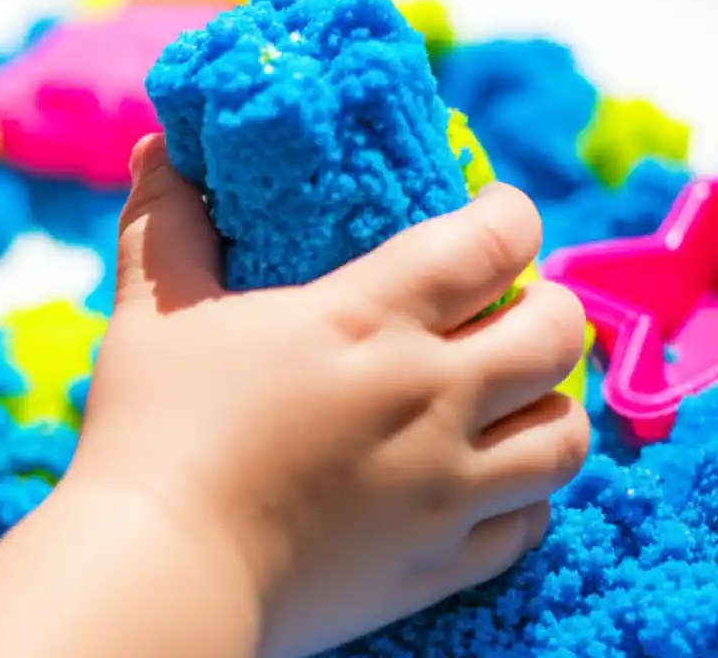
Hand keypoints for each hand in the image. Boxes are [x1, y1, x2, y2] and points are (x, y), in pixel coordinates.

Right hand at [72, 134, 589, 656]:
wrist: (159, 569)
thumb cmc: (151, 431)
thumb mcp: (152, 311)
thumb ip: (165, 221)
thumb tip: (158, 147)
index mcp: (369, 321)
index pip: (490, 243)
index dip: (512, 215)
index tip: (497, 216)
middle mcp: (430, 397)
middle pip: (556, 334)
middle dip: (549, 308)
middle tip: (511, 309)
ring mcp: (445, 487)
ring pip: (566, 435)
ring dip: (554, 403)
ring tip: (516, 397)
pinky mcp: (438, 563)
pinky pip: (531, 523)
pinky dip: (526, 495)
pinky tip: (489, 480)